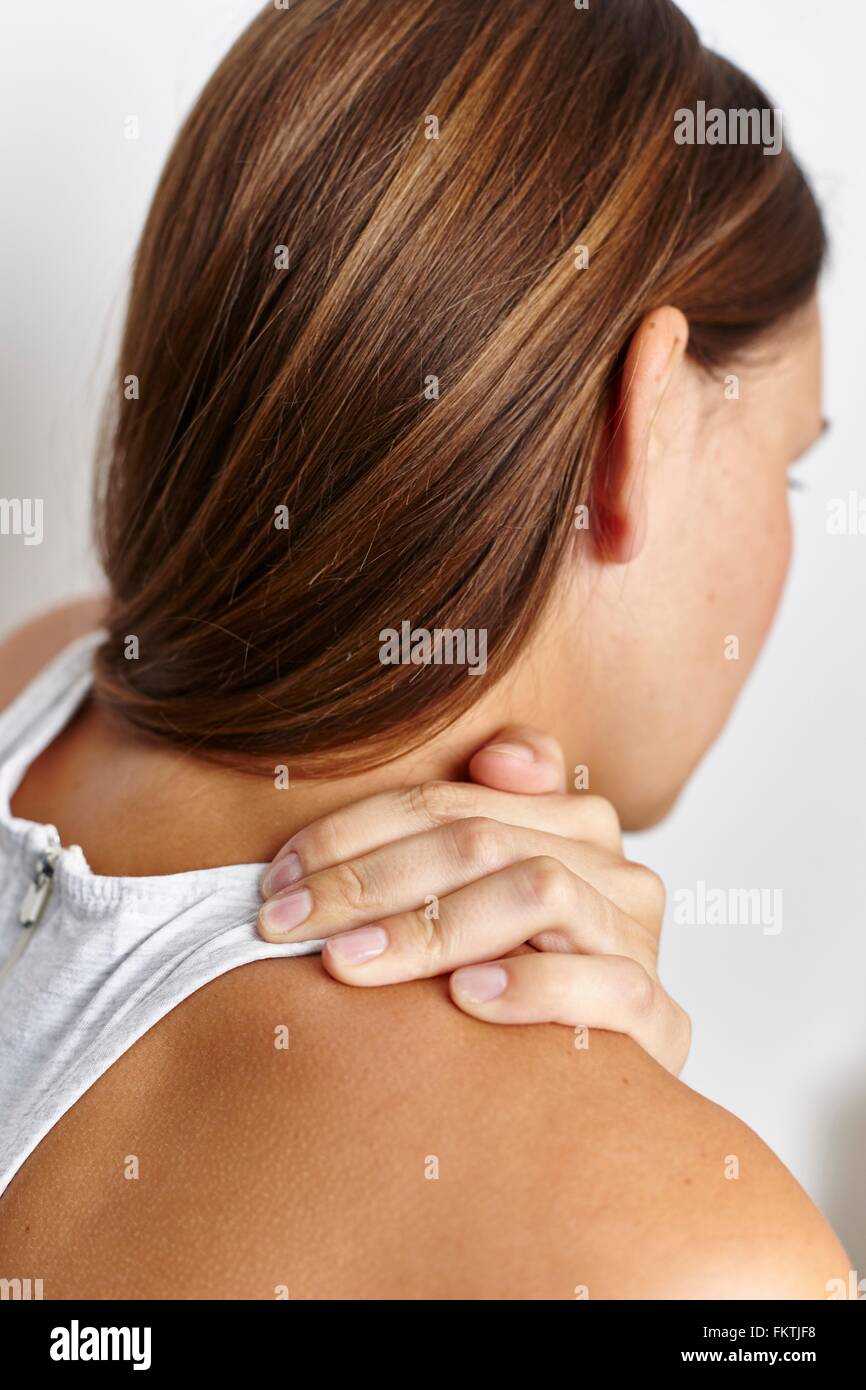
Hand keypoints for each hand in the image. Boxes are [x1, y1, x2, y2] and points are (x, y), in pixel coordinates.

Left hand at [257, 727, 690, 1072]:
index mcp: (572, 822)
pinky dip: (532, 987)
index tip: (278, 876)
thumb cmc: (513, 983)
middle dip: (367, 880)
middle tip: (283, 923)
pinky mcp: (661, 1017)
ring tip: (348, 961)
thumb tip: (495, 755)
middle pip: (480, 841)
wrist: (587, 1090)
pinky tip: (464, 999)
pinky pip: (609, 985)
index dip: (354, 831)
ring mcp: (637, 940)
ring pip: (538, 892)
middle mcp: (612, 868)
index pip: (450, 801)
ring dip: (430, 926)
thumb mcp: (477, 901)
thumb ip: (474, 817)